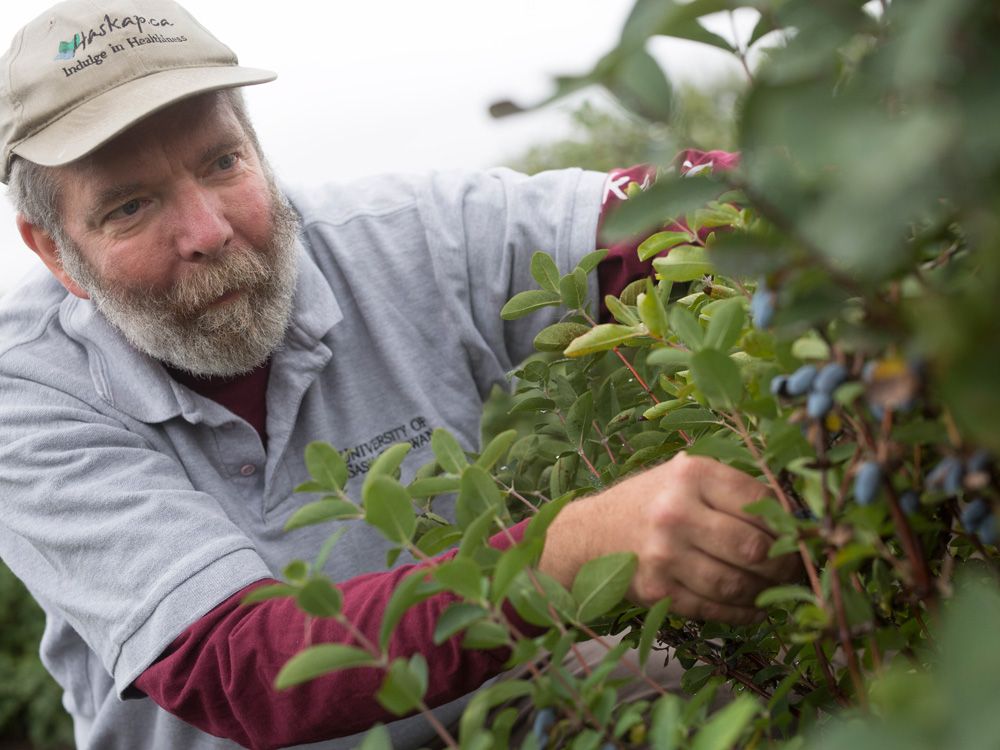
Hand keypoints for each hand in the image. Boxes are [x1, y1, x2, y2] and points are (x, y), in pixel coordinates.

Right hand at [538, 452, 801, 624]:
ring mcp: (665, 555)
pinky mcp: (658, 590)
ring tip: (773, 587)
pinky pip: (715, 610)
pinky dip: (742, 613)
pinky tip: (752, 605)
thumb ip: (732, 488)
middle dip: (784, 563)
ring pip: (737, 584)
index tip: (798, 535)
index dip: (787, 524)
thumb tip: (795, 517)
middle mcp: (676, 512)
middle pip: (753, 548)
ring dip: (765, 592)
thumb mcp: (684, 475)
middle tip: (794, 568)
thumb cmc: (651, 501)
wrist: (590, 534)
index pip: (759, 503)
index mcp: (691, 474)